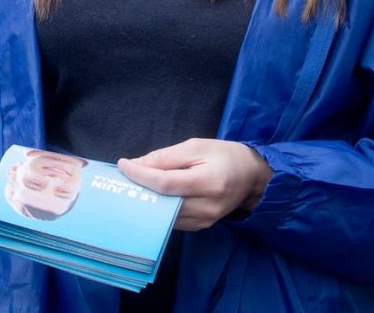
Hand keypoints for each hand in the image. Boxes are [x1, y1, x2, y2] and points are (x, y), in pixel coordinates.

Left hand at [118, 138, 271, 230]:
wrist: (251, 175)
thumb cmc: (223, 155)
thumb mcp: (195, 147)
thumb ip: (165, 157)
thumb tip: (136, 165)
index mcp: (209, 182)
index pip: (166, 183)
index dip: (141, 175)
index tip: (123, 165)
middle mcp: (208, 206)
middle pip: (163, 202)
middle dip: (140, 189)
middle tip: (122, 178)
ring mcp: (205, 221)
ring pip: (165, 215)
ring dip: (147, 201)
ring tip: (133, 186)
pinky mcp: (201, 226)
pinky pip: (172, 220)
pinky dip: (159, 209)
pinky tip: (150, 197)